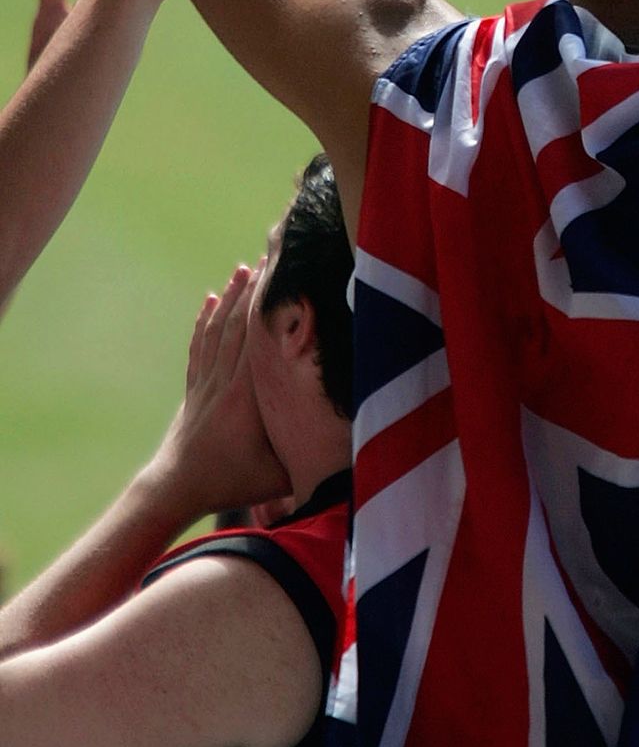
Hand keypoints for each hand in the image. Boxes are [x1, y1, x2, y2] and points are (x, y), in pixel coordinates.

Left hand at [153, 264, 289, 516]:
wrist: (175, 489)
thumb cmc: (231, 484)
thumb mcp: (280, 476)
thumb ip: (311, 457)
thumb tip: (355, 446)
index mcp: (247, 399)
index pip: (259, 343)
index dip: (268, 309)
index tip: (283, 279)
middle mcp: (224, 383)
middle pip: (239, 327)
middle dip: (254, 291)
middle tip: (269, 257)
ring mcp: (206, 385)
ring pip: (218, 332)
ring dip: (231, 299)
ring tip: (243, 269)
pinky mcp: (194, 392)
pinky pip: (200, 348)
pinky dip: (204, 322)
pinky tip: (208, 302)